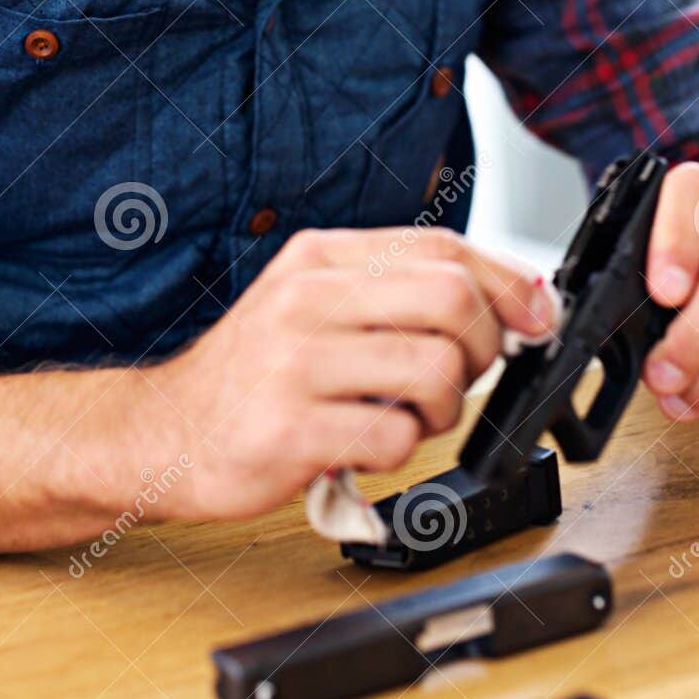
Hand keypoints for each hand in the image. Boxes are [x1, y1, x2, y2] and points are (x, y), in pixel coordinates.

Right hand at [143, 225, 558, 520]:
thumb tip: (513, 302)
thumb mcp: (312, 306)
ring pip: (436, 372)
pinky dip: (399, 451)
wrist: (161, 432)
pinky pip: (396, 438)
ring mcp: (294, 362)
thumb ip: (395, 295)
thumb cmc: (252, 375)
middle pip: (452, 301)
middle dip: (482, 349)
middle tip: (457, 379)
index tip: (536, 317)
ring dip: (442, 411)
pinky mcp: (289, 429)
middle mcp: (305, 298)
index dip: (508, 283)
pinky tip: (364, 446)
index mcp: (318, 258)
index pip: (441, 247)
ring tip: (402, 417)